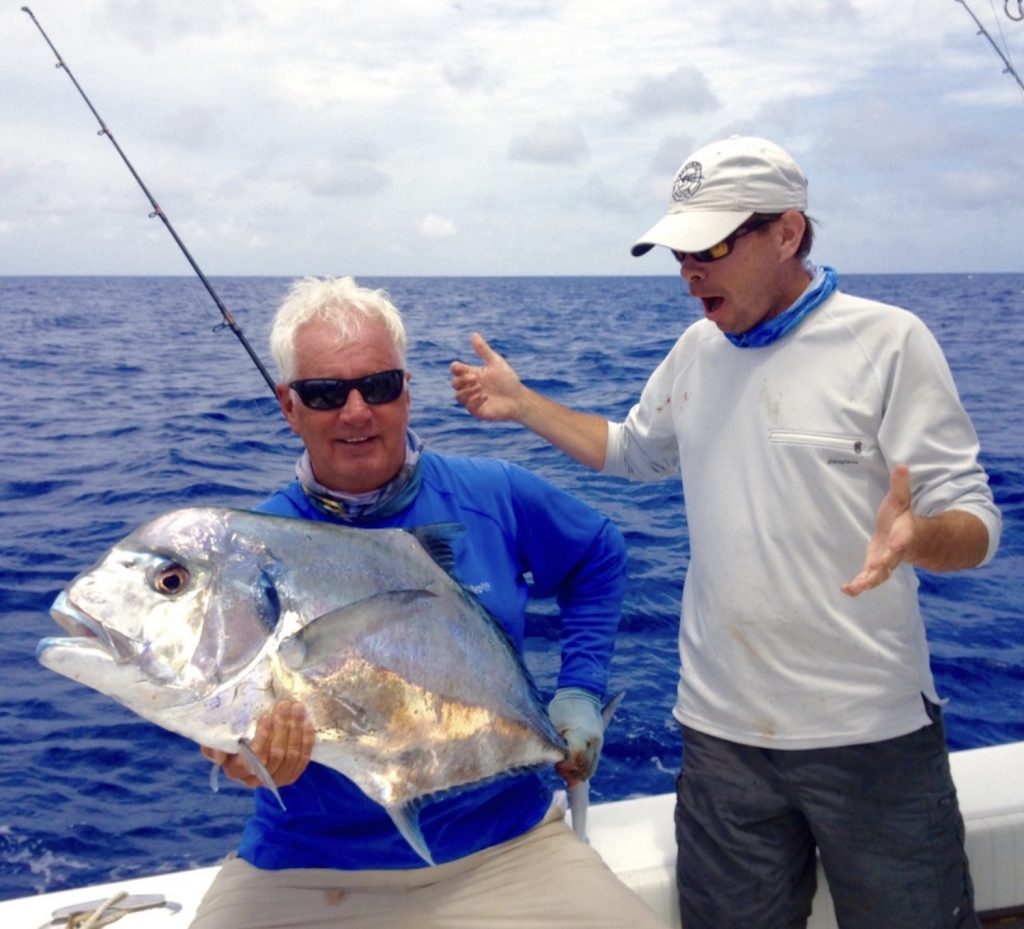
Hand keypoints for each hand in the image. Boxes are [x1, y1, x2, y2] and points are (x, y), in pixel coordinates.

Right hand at [201, 700, 314, 788]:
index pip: (253, 757)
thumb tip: (219, 757)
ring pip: (291, 756)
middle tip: (285, 705)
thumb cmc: (230, 740)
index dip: (262, 737)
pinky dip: (306, 740)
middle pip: (276, 754)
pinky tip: (306, 723)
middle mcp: (256, 779)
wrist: (246, 749)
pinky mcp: (290, 776)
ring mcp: (275, 779)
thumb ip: (213, 745)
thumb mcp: (216, 740)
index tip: (266, 716)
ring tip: (296, 708)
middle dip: (283, 726)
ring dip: (296, 729)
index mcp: (236, 770)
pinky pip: (302, 759)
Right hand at [450, 333, 525, 421]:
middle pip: (454, 383)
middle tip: (475, 379)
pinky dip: (475, 401)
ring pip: (458, 396)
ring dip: (467, 391)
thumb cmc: (508, 380)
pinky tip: (485, 397)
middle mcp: (470, 387)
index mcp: (472, 374)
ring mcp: (473, 400)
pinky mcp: (478, 411)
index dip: (455, 368)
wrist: (519, 398)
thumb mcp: (496, 362)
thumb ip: (483, 350)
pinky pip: (469, 407)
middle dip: (461, 380)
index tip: (460, 367)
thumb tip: (473, 335)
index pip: (456, 370)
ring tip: (480, 388)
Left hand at [548, 687, 603, 786]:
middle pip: (585, 768)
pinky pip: (593, 762)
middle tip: (558, 768)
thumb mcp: (554, 725)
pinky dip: (583, 768)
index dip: (566, 767)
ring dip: (578, 772)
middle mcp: (594, 740)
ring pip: (591, 768)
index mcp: (582, 734)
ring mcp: (599, 742)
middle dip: (571, 773)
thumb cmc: (562, 707)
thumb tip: (554, 763)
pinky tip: (572, 764)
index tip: (556, 765)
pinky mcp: (599, 743)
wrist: (581, 692)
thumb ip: (554, 746)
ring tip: (564, 766)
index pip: (576, 761)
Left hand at [842, 465, 914, 596]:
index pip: (903, 539)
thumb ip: (900, 484)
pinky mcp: (875, 568)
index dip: (900, 542)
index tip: (896, 545)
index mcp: (903, 534)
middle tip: (872, 572)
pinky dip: (858, 586)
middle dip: (882, 566)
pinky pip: (868, 579)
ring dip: (867, 582)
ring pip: (879, 576)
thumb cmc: (902, 517)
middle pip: (890, 562)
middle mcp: (895, 552)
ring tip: (854, 588)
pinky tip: (846, 590)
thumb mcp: (901, 499)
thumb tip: (902, 465)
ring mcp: (885, 562)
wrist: (910, 538)